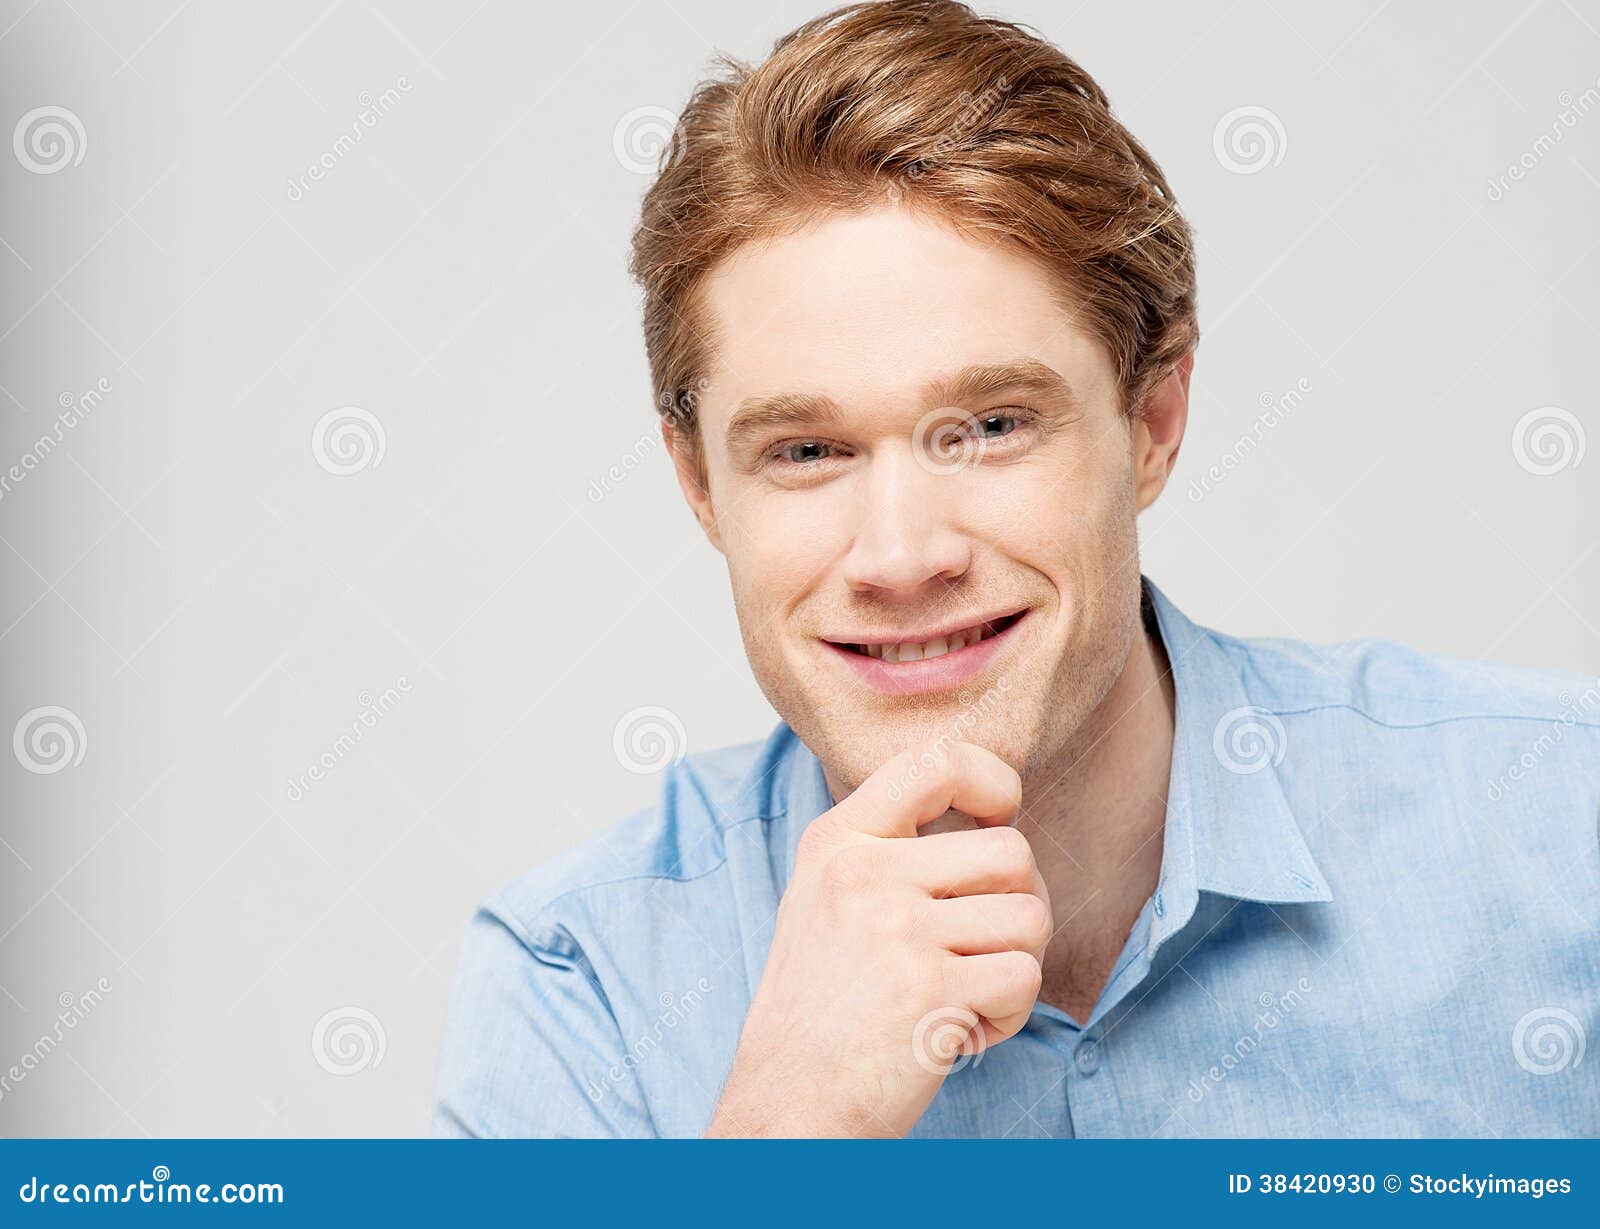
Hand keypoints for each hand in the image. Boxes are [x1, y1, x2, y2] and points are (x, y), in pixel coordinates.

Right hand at [705, 742, 1050, 1137]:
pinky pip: (1024, 979)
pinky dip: (1008, 1016)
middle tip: (982, 954)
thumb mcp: (827, 901)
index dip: (994, 781)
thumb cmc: (821, 1013)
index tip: (1000, 818)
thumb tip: (999, 820)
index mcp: (838, 842)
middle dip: (1020, 908)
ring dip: (1015, 969)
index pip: (936, 760)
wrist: (786, 1109)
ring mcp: (895, 928)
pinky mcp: (929, 989)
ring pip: (1030, 918)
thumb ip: (890, 852)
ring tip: (963, 1000)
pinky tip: (959, 1036)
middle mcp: (863, 872)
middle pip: (1012, 852)